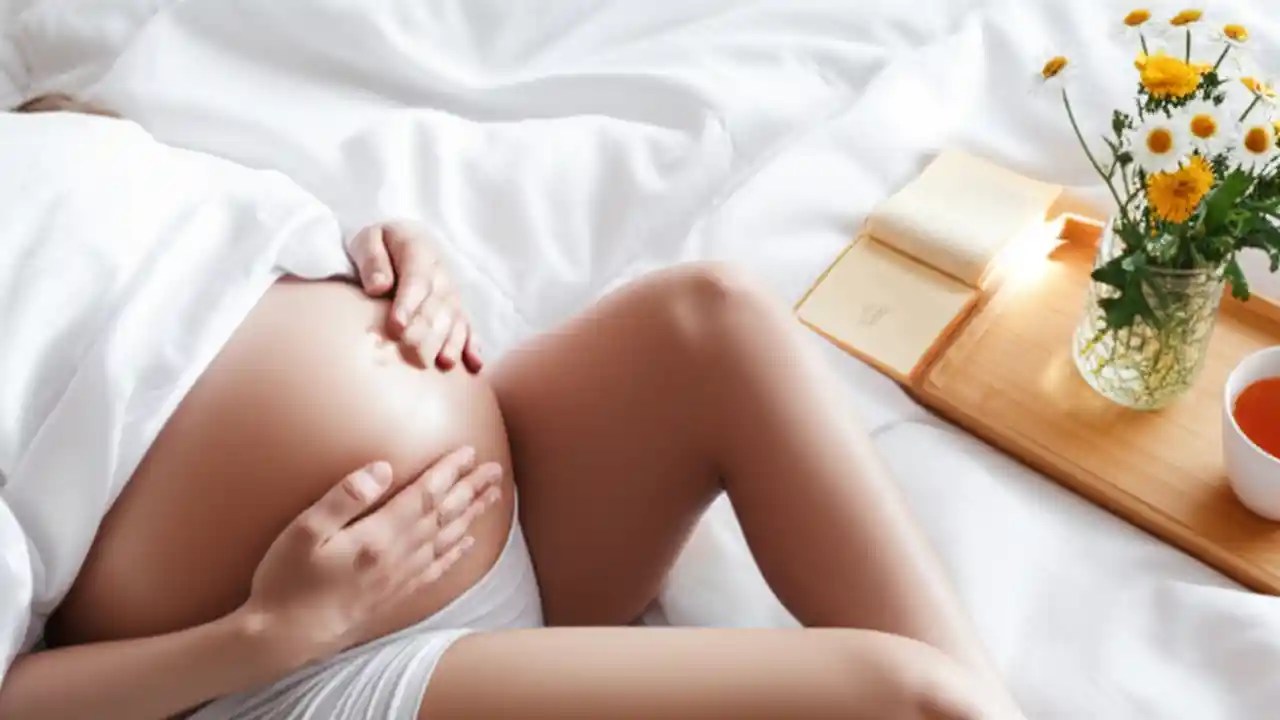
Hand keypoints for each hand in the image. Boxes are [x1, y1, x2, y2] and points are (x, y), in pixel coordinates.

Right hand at [237, 447, 502, 666]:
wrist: (284, 639)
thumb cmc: (286, 580)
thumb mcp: (304, 530)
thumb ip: (344, 496)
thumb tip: (383, 468)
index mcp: (377, 536)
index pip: (423, 495)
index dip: (448, 471)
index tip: (469, 451)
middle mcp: (397, 557)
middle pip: (443, 515)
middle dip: (470, 489)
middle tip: (496, 470)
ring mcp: (398, 579)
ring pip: (446, 539)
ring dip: (470, 515)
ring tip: (492, 497)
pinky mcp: (394, 596)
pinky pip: (436, 569)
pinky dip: (455, 553)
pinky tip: (467, 543)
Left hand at [348, 220, 482, 372]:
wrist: (401, 241)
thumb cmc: (379, 245)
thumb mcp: (368, 239)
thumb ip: (372, 260)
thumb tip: (378, 286)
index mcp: (418, 250)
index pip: (416, 280)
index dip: (408, 304)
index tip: (396, 326)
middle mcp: (440, 273)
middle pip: (437, 304)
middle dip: (426, 330)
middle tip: (411, 353)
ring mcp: (452, 292)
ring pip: (455, 318)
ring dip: (450, 342)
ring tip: (442, 364)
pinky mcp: (457, 308)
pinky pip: (468, 327)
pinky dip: (473, 346)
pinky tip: (474, 365)